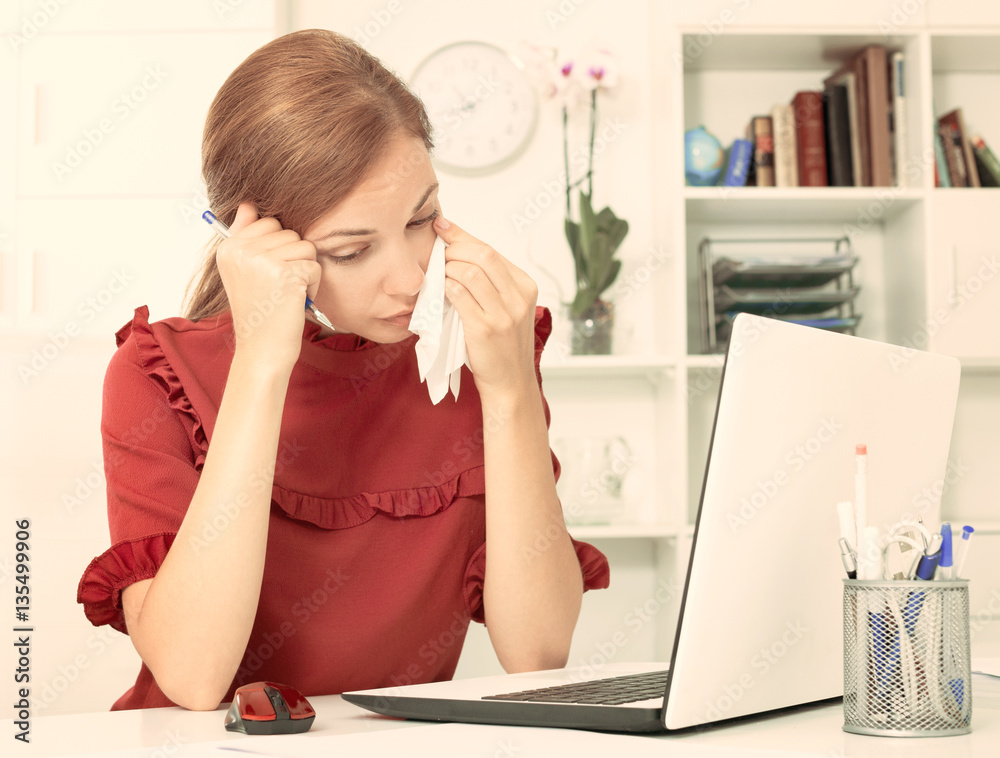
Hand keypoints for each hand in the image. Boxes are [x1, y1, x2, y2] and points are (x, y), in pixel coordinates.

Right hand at [215, 202, 321, 370]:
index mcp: (228, 248)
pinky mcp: (285, 274)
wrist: (262, 350)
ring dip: (305, 272)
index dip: (278, 248)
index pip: (267, 222)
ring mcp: (262, 260)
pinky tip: (296, 301)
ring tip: (287, 294)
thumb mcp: (243, 272)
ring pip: (305, 247)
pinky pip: (314, 266)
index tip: (268, 274)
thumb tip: (248, 204)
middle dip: (294, 259)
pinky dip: (313, 286)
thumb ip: (245, 236)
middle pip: (289, 232)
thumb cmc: (259, 312)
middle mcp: (241, 251)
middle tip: (279, 287)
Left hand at [433, 215, 538, 398]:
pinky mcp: (486, 328)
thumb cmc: (502, 346)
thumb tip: (458, 253)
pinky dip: (445, 287)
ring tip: (436, 274)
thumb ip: (491, 284)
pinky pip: (459, 295)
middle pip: (482, 255)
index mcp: (526, 286)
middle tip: (436, 252)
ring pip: (469, 272)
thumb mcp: (507, 310)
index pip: (491, 250)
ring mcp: (504, 313)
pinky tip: (438, 290)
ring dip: (447, 268)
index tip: (442, 226)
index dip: (463, 235)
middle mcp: (518, 297)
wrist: (510, 383)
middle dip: (453, 248)